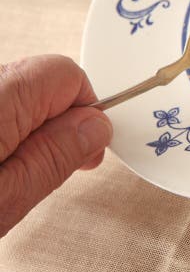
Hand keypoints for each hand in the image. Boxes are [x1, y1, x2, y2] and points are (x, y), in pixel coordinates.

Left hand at [0, 55, 111, 236]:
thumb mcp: (5, 197)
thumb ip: (55, 156)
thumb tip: (97, 126)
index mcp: (1, 97)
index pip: (66, 74)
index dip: (87, 111)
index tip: (86, 152)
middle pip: (39, 83)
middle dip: (56, 124)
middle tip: (48, 173)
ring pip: (14, 99)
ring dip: (24, 132)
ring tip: (10, 178)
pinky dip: (3, 134)